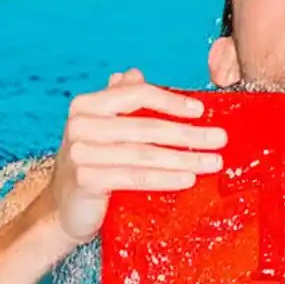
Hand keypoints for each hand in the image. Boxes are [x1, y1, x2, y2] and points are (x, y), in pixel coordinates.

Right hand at [42, 69, 226, 243]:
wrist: (64, 210)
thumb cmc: (91, 166)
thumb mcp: (102, 130)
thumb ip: (117, 100)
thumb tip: (134, 73)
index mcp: (86, 105)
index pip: (135, 94)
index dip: (171, 101)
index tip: (201, 110)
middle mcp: (80, 125)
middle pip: (146, 126)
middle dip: (189, 133)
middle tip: (220, 139)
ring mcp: (81, 153)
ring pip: (145, 154)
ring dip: (185, 158)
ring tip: (213, 162)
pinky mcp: (87, 180)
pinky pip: (136, 177)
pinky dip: (166, 178)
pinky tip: (188, 179)